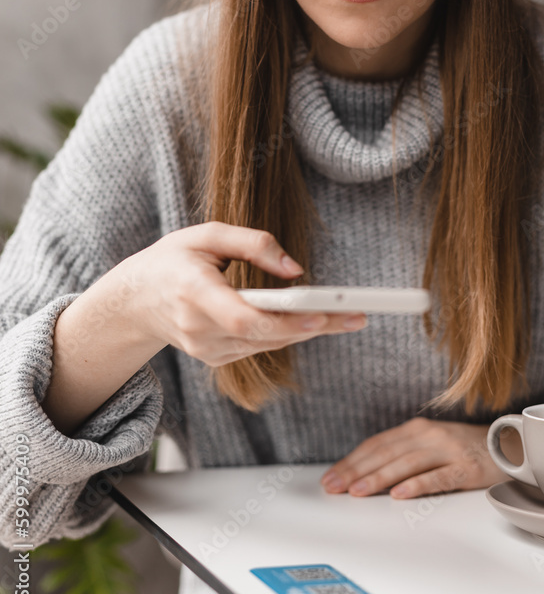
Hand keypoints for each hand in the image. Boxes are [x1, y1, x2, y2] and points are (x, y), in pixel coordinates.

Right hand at [120, 221, 366, 366]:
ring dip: (308, 331)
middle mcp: (198, 328)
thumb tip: (295, 269)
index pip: (242, 317)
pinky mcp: (215, 359)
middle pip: (265, 335)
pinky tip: (311, 321)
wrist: (136, 301)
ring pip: (267, 343)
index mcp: (193, 291)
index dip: (282, 322)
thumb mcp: (207, 235)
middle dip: (314, 326)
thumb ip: (253, 244)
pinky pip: (258, 346)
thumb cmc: (173, 260)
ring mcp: (206, 350)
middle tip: (357, 316)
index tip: (319, 316)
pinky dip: (285, 334)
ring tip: (348, 316)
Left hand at [320, 418, 509, 498]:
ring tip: (358, 491)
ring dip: (379, 477)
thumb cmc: (464, 450)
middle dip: (356, 471)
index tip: (331, 477)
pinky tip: (400, 494)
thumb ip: (402, 454)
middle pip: (385, 453)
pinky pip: (438, 477)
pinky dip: (417, 485)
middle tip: (334, 487)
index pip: (376, 445)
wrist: (510, 445)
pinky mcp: (465, 468)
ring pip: (406, 463)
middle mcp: (428, 435)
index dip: (351, 461)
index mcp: (416, 429)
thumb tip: (364, 473)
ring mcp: (447, 450)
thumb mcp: (429, 446)